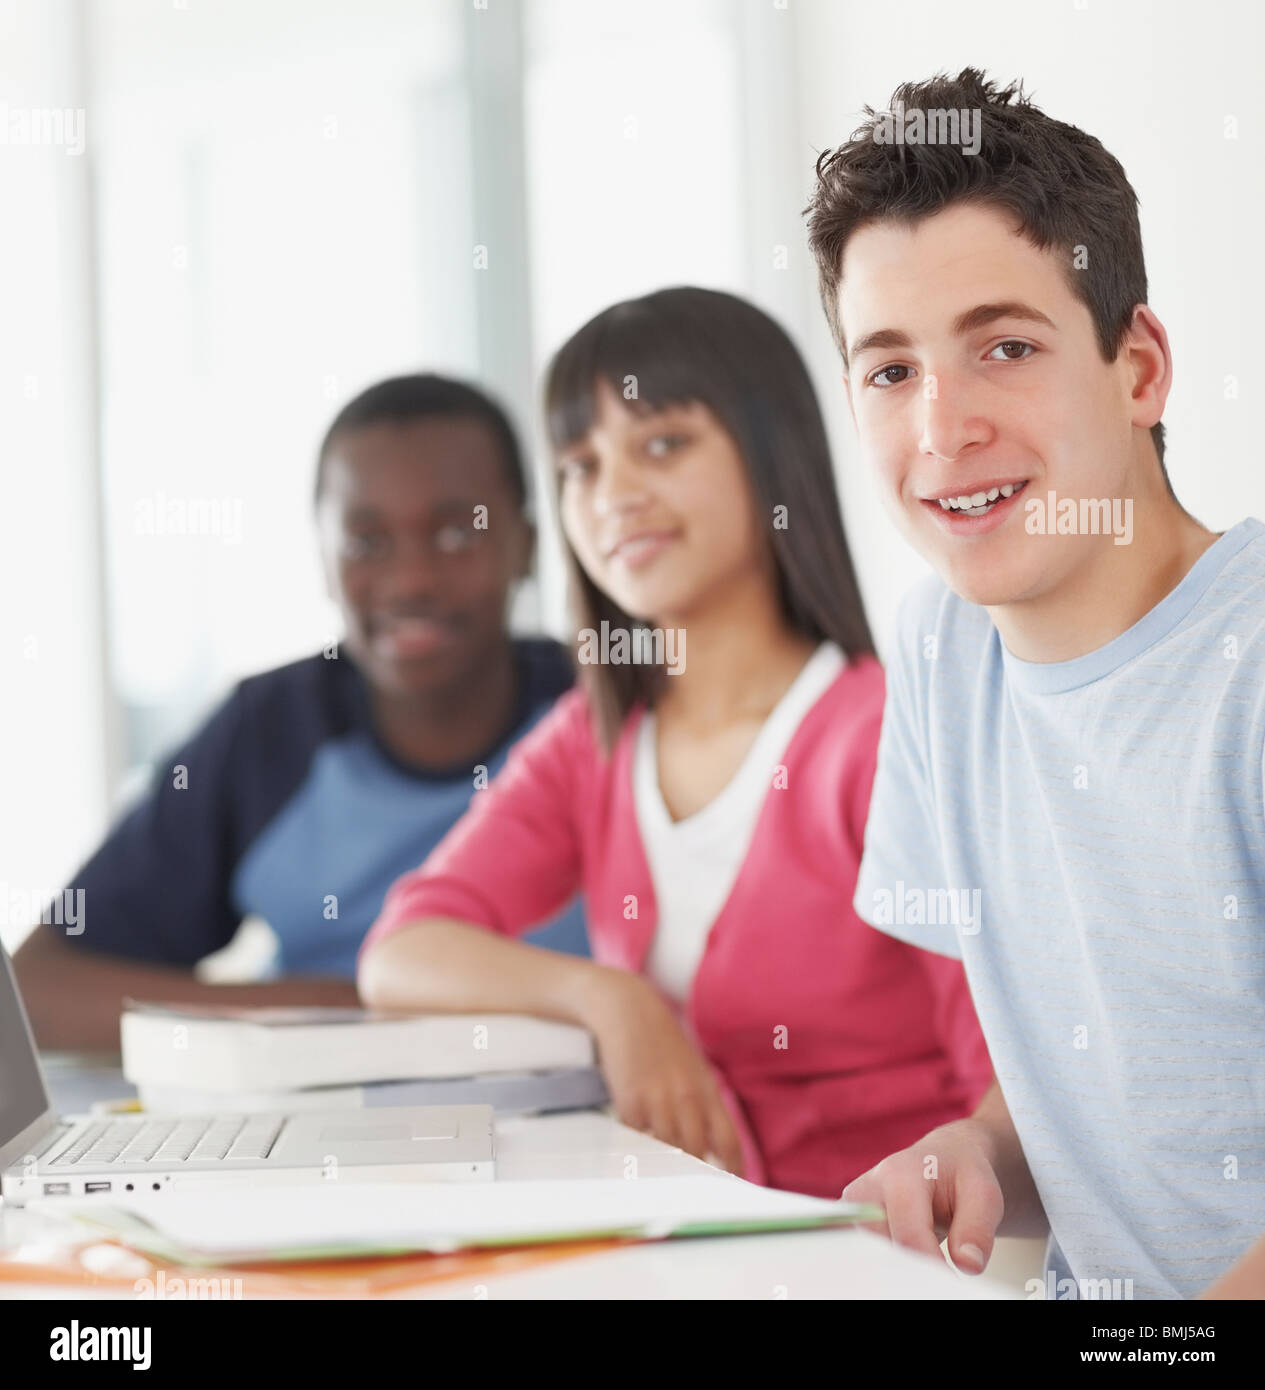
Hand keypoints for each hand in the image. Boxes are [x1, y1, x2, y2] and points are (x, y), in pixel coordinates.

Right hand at [583, 969, 745, 1175]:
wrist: (629, 1012)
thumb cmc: (663, 1044)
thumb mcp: (693, 1071)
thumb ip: (703, 1107)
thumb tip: (711, 1149)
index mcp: (708, 1091)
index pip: (728, 1142)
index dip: (733, 1170)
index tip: (732, 1186)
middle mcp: (686, 1099)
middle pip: (696, 1154)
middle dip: (694, 1174)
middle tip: (689, 1187)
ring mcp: (658, 1102)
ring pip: (666, 1151)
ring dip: (664, 1162)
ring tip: (660, 1170)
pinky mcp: (630, 1104)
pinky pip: (637, 1139)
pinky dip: (637, 1144)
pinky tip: (634, 1137)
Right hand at [842, 1118, 1005, 1273]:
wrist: (942, 1159)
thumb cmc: (962, 1176)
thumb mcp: (984, 1195)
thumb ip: (977, 1229)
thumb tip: (967, 1264)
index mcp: (899, 1174)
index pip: (908, 1235)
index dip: (931, 1268)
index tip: (951, 1284)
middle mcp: (868, 1188)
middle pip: (882, 1248)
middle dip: (911, 1271)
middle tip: (938, 1281)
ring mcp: (853, 1206)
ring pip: (870, 1255)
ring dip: (898, 1269)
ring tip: (927, 1270)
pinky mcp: (850, 1221)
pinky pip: (862, 1253)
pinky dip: (886, 1265)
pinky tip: (907, 1268)